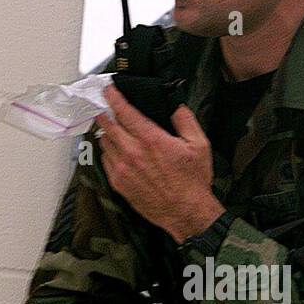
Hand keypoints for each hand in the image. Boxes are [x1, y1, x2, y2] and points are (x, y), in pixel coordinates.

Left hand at [96, 88, 223, 239]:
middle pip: (108, 125)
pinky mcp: (119, 184)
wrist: (186, 213)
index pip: (124, 111)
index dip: (113, 97)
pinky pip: (105, 161)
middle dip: (105, 112)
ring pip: (104, 143)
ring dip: (106, 133)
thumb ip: (185, 119)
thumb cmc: (192, 182)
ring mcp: (123, 169)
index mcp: (151, 140)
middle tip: (105, 106)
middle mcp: (133, 153)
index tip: (108, 90)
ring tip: (113, 129)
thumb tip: (174, 105)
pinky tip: (117, 151)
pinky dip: (108, 152)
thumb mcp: (199, 144)